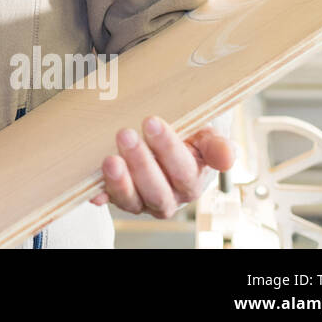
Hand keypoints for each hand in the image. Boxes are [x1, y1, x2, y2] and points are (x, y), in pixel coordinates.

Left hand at [89, 116, 235, 217]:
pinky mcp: (119, 197)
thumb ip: (216, 145)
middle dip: (141, 163)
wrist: (166, 135)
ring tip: (109, 160)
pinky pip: (108, 200)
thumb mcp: (205, 134)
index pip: (183, 170)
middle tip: (125, 134)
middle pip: (157, 189)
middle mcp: (169, 196)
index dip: (168, 148)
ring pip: (132, 200)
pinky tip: (93, 190)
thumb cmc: (187, 135)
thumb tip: (228, 157)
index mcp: (192, 181)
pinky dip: (100, 195)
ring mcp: (142, 200)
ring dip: (120, 181)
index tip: (152, 121)